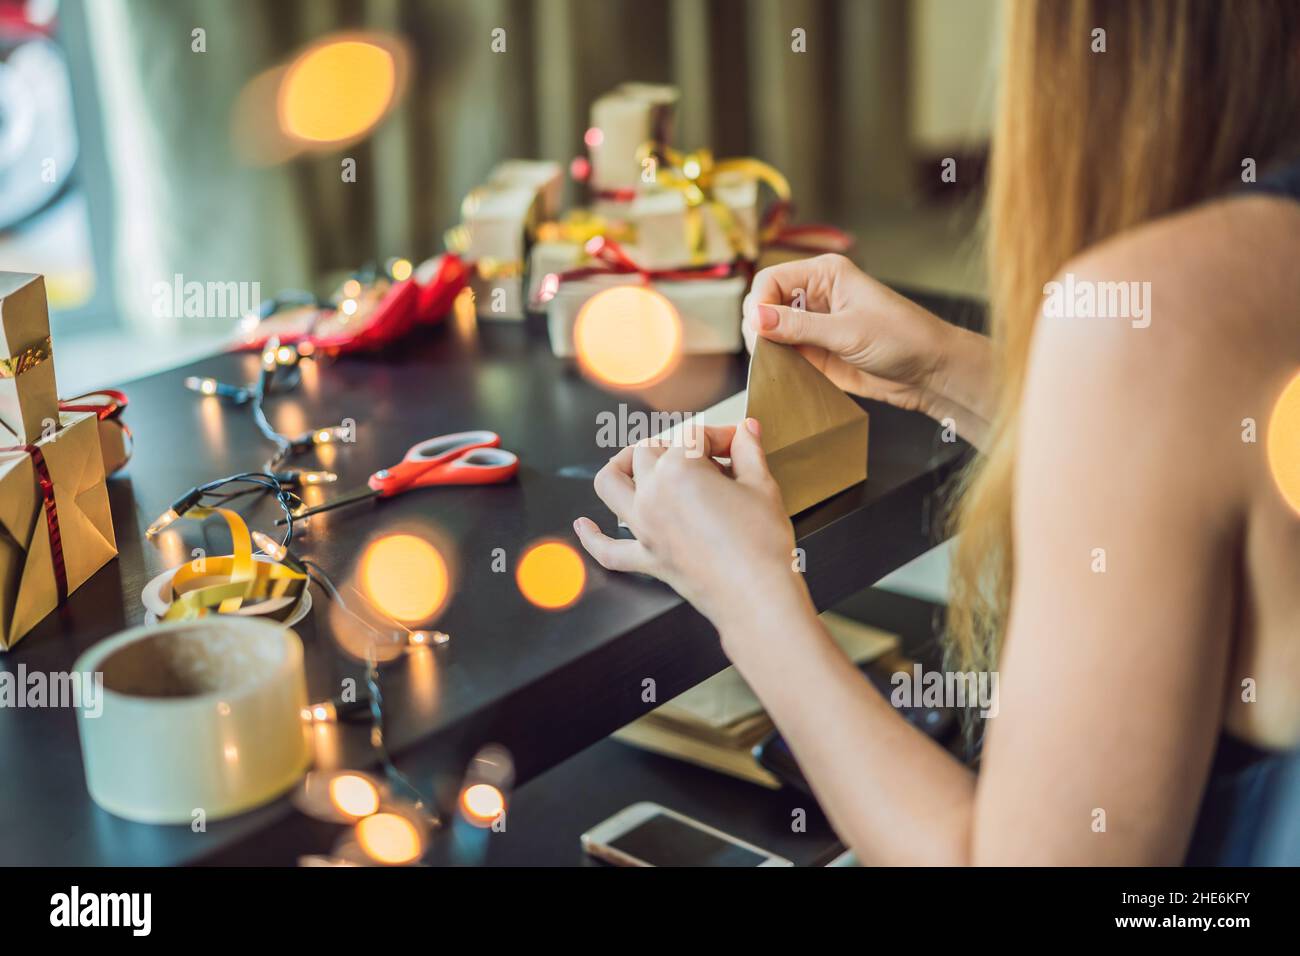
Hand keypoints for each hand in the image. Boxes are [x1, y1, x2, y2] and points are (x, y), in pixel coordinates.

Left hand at [574, 420, 808, 632]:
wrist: (757, 596)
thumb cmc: (761, 545)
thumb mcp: (762, 487)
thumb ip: (748, 451)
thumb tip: (746, 431)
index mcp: (679, 471)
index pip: (695, 436)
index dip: (720, 435)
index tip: (737, 444)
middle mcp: (653, 496)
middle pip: (650, 453)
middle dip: (676, 448)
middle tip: (706, 458)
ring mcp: (645, 528)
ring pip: (611, 486)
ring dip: (619, 468)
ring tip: (635, 463)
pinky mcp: (647, 559)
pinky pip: (608, 550)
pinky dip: (592, 537)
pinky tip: (584, 526)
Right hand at [742, 253, 975, 422]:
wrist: (930, 371)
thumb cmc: (904, 338)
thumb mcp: (848, 331)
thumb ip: (799, 326)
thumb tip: (757, 318)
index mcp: (824, 274)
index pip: (771, 279)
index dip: (759, 303)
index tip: (758, 330)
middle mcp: (815, 296)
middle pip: (765, 304)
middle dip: (760, 327)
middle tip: (767, 351)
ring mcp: (815, 325)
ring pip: (771, 332)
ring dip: (768, 349)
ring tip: (777, 365)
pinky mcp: (817, 352)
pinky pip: (786, 355)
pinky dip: (779, 365)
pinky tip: (785, 375)